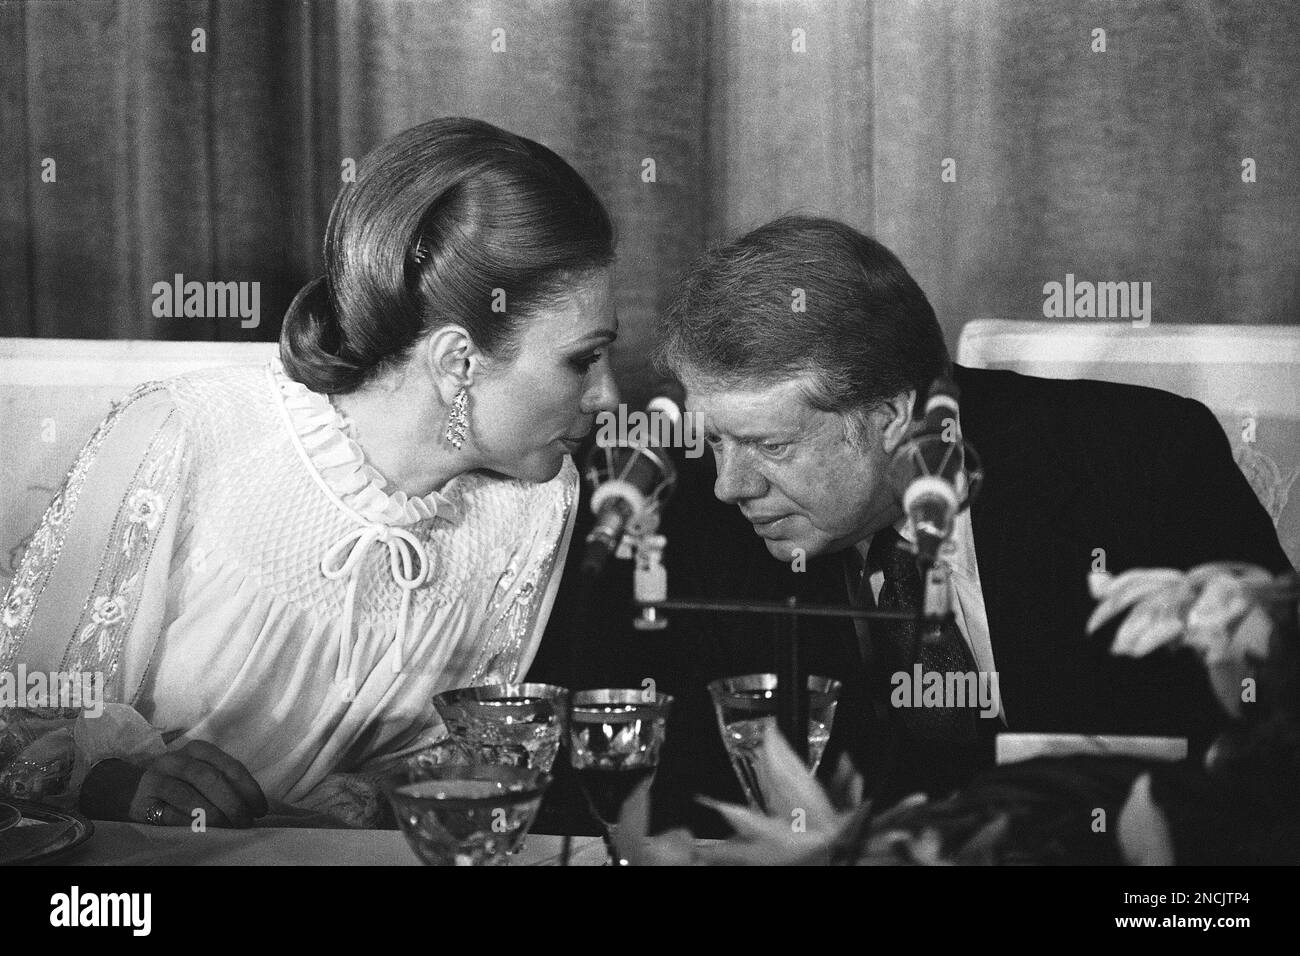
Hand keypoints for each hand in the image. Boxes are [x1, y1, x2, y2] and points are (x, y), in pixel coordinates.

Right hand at [126, 741, 267, 827]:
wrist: (131, 792)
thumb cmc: (179, 784)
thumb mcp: (202, 775)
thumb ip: (225, 783)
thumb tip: (254, 807)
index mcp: (198, 750)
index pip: (229, 766)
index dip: (249, 789)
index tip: (260, 809)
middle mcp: (176, 760)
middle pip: (210, 779)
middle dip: (233, 803)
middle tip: (245, 822)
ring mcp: (157, 779)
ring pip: (190, 796)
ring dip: (214, 815)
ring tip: (228, 829)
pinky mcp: (143, 802)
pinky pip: (171, 815)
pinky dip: (191, 824)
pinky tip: (205, 832)